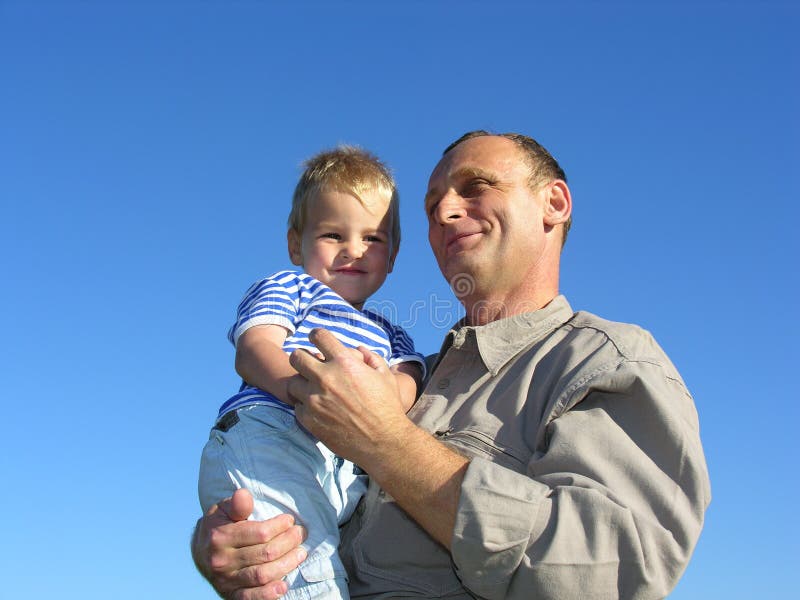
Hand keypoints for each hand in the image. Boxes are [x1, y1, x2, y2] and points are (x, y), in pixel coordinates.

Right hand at [192, 489, 307, 599]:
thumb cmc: (217, 526)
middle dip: (288, 543)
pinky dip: (268, 594)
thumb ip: (235, 504)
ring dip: (286, 565)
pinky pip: (250, 597)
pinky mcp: (230, 594)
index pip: (259, 533)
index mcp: (220, 537)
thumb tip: (243, 494)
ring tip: (300, 554)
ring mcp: (225, 580)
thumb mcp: (222, 510)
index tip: (290, 520)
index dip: (280, 526)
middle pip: (265, 554)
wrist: (200, 553)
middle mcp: (221, 560)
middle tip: (300, 534)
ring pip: (262, 575)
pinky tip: (283, 585)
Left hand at [288, 328, 411, 469]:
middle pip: (296, 356)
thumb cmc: (388, 407)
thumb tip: (358, 349)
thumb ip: (371, 357)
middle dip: (302, 357)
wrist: (384, 442)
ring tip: (315, 390)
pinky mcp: (309, 420)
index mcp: (345, 363)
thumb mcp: (386, 376)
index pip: (319, 336)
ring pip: (292, 382)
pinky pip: (297, 406)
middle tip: (310, 365)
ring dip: (302, 384)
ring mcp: (314, 400)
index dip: (316, 335)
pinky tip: (318, 409)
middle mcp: (325, 378)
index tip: (316, 339)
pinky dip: (305, 406)